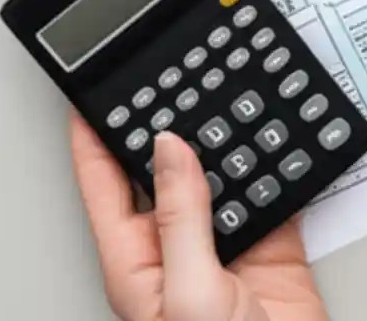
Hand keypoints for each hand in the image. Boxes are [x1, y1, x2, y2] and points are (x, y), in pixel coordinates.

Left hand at [69, 112, 327, 320]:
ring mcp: (222, 245)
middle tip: (172, 78)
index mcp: (134, 259)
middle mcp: (175, 248)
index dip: (92, 135)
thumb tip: (169, 149)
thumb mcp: (189, 288)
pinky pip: (270, 189)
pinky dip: (277, 161)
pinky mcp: (269, 246)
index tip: (89, 91)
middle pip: (163, 170)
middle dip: (168, 125)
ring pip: (219, 172)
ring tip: (228, 99)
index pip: (103, 183)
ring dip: (227, 139)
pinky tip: (275, 138)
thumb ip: (181, 214)